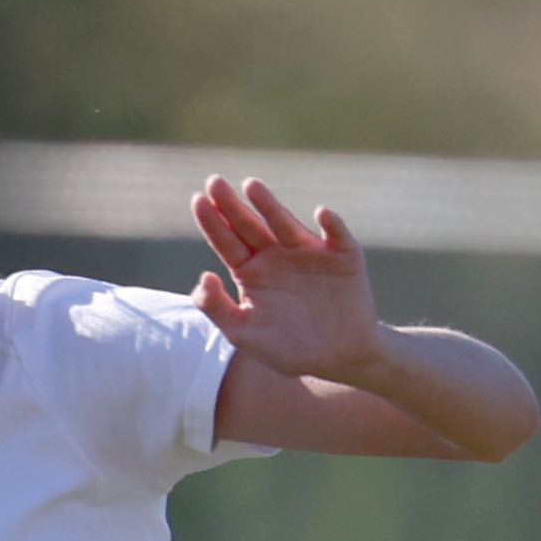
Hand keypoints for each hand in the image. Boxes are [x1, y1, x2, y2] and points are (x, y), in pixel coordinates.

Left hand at [190, 175, 388, 385]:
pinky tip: (321, 214)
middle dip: (232, 205)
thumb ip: (218, 309)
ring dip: (270, 206)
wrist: (338, 359)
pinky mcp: (343, 257)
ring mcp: (310, 253)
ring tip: (251, 186)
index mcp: (252, 273)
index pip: (227, 243)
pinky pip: (337, 236)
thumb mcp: (244, 334)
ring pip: (286, 224)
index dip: (212, 223)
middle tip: (213, 182)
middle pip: (250, 226)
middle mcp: (277, 256)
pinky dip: (332, 225)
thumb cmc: (287, 348)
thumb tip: (204, 277)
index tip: (197, 201)